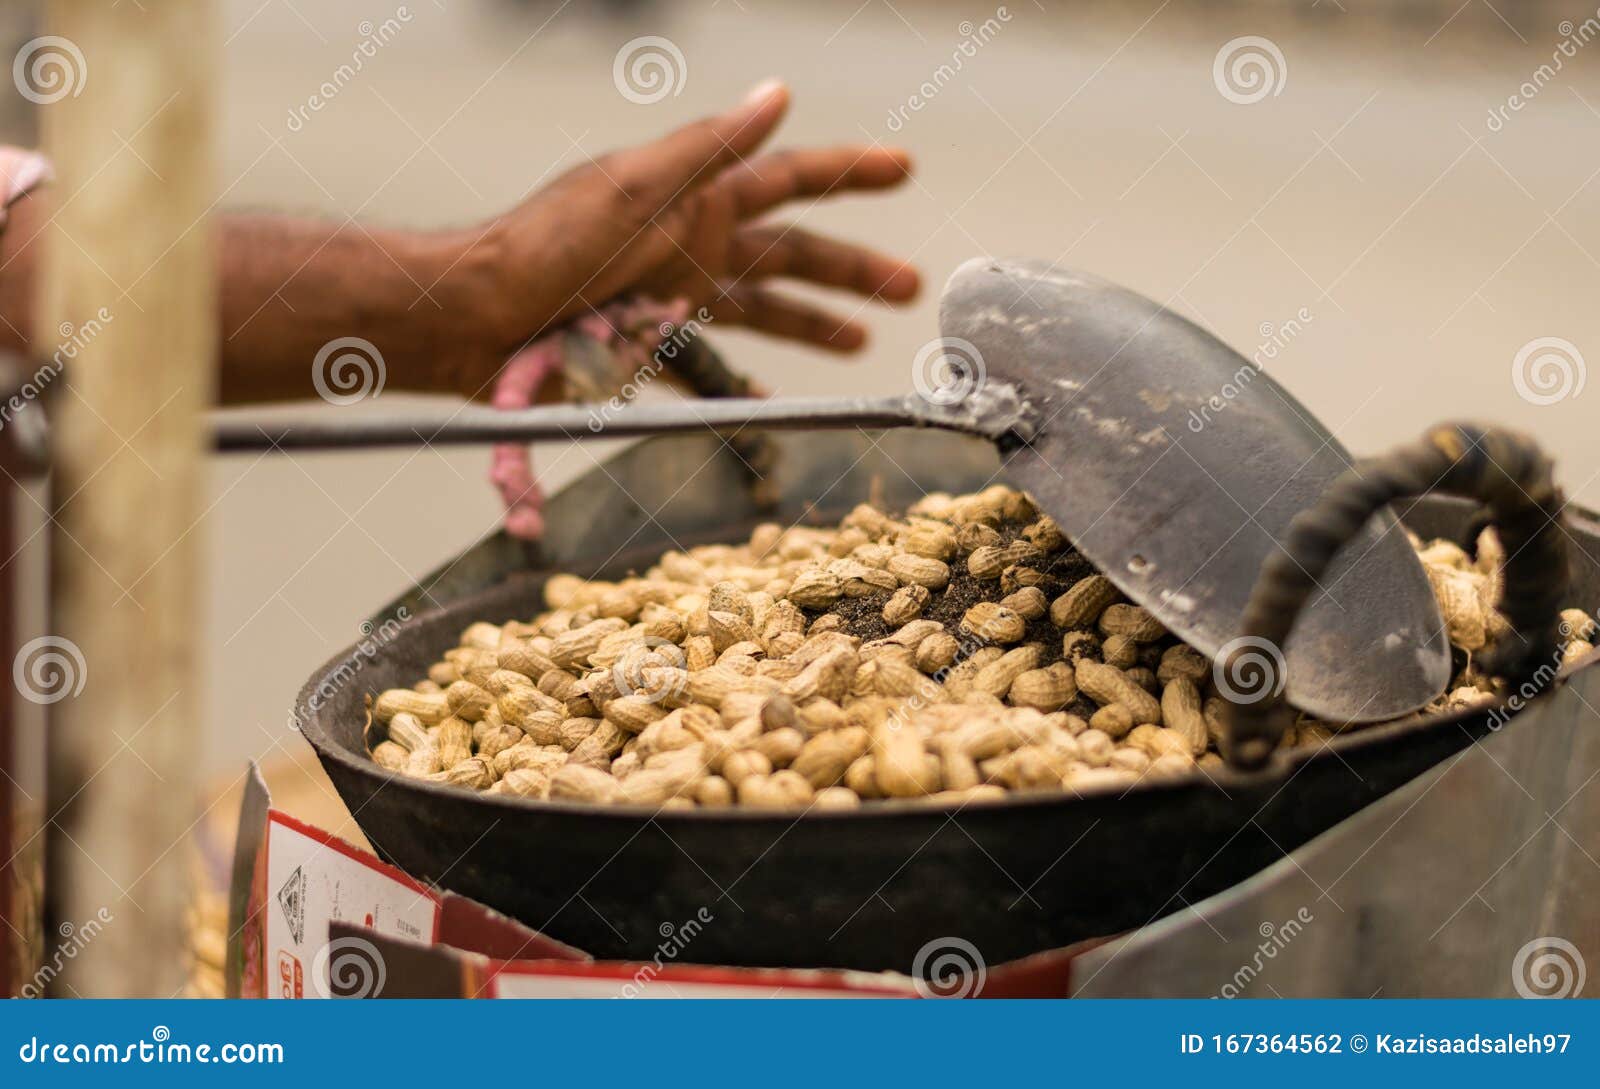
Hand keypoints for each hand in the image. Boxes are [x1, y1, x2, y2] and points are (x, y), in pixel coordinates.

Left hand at [469, 81, 918, 368]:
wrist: (474, 319)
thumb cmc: (543, 246)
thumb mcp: (631, 186)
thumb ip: (706, 148)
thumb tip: (776, 93)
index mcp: (694, 201)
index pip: (789, 178)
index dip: (848, 171)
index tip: (903, 167)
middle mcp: (691, 245)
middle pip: (791, 253)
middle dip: (851, 268)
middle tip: (909, 286)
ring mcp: (671, 299)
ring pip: (760, 311)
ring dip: (813, 323)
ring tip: (861, 341)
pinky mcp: (644, 349)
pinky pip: (706, 368)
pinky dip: (738, 382)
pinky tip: (763, 397)